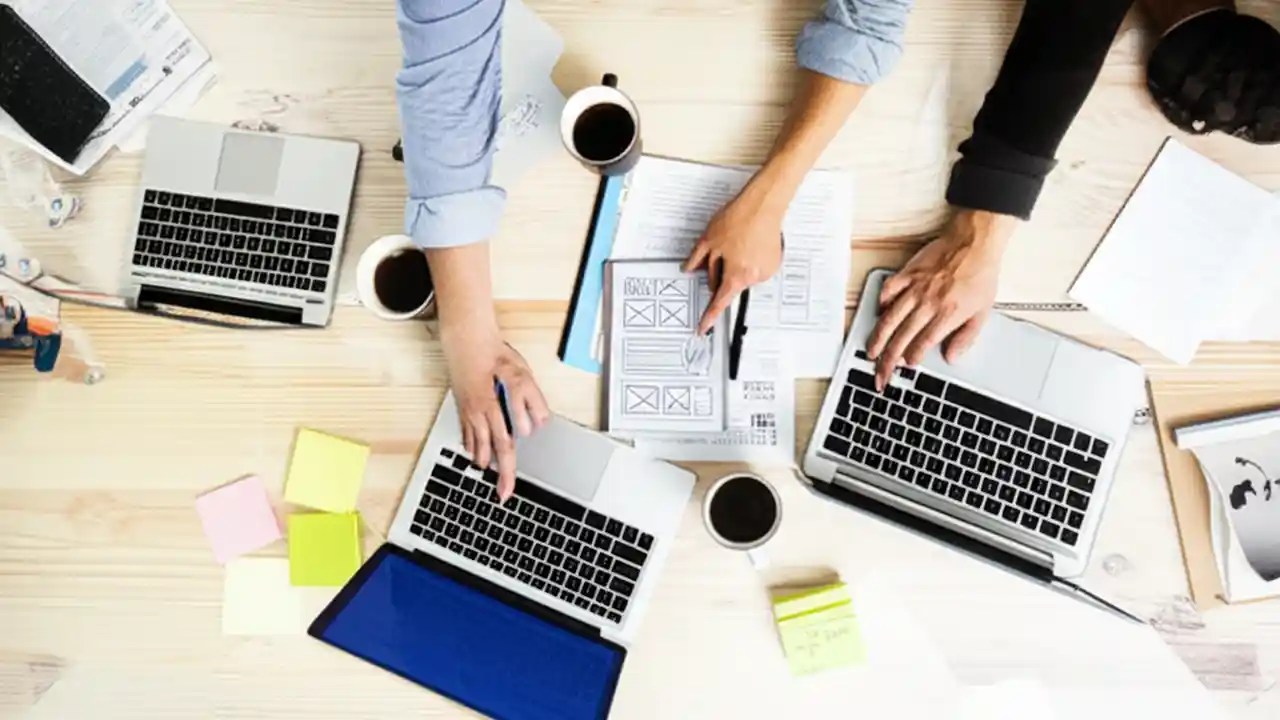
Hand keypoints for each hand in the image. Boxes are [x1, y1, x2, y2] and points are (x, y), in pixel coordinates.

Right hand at [441, 323, 549, 501]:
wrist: (465, 338)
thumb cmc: (492, 353)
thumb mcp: (520, 372)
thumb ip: (531, 398)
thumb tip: (539, 423)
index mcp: (490, 407)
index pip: (503, 445)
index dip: (507, 469)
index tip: (508, 489)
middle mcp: (476, 413)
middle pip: (490, 450)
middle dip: (498, 473)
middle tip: (502, 492)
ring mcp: (467, 409)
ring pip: (476, 443)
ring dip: (484, 459)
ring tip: (490, 472)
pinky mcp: (462, 404)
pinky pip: (466, 432)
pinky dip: (471, 445)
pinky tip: (474, 451)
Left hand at [683, 183, 785, 334]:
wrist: (763, 205)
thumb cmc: (740, 219)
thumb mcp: (709, 240)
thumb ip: (698, 260)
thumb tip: (690, 269)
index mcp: (736, 275)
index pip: (719, 302)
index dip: (709, 316)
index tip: (704, 326)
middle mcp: (753, 277)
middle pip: (731, 284)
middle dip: (723, 272)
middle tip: (724, 249)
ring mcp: (765, 271)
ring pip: (743, 275)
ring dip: (737, 263)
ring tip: (739, 242)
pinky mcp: (773, 263)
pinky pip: (755, 267)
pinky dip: (749, 259)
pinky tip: (749, 244)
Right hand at [867, 210, 1016, 390]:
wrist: (974, 242)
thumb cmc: (980, 274)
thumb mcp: (983, 312)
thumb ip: (966, 337)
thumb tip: (952, 356)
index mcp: (947, 315)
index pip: (922, 344)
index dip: (912, 358)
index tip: (908, 365)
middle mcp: (928, 304)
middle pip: (902, 338)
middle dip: (888, 360)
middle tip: (881, 373)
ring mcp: (915, 288)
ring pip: (890, 319)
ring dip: (878, 338)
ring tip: (871, 351)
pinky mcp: (908, 274)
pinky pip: (888, 290)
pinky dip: (881, 303)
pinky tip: (879, 313)